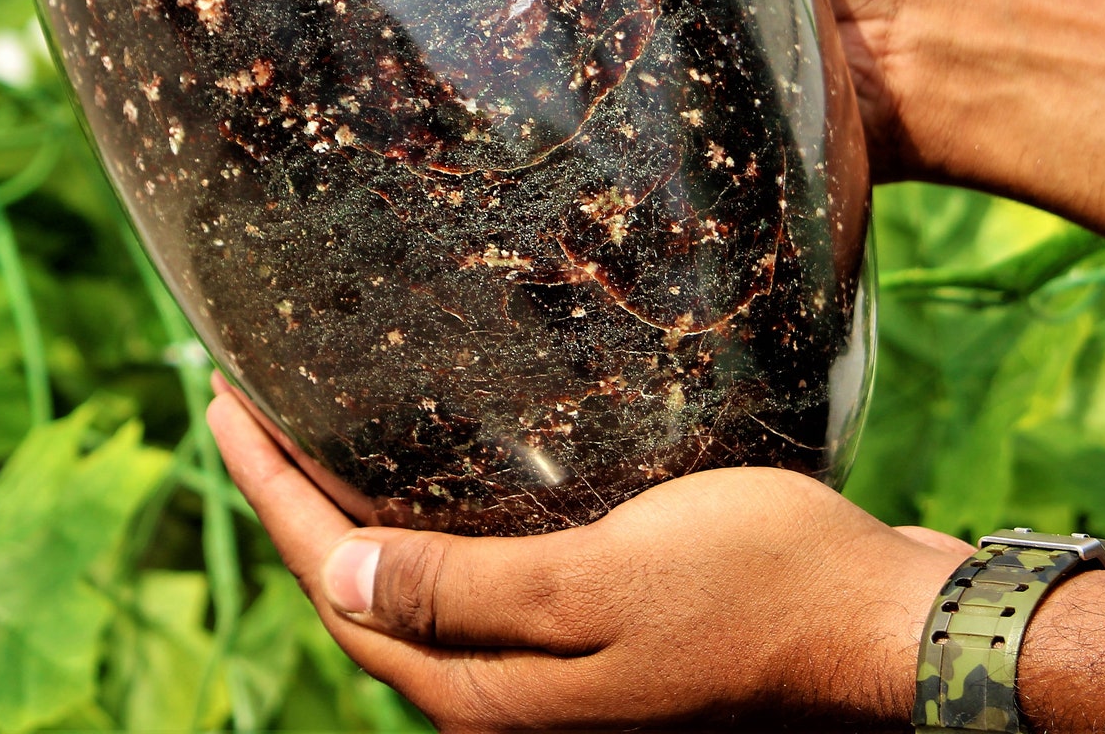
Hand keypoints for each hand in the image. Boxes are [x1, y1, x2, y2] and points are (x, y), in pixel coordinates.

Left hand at [208, 376, 967, 730]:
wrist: (884, 631)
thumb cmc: (756, 587)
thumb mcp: (600, 585)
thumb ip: (465, 591)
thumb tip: (333, 583)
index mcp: (491, 694)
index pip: (337, 589)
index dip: (271, 496)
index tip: (220, 407)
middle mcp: (509, 698)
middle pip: (363, 599)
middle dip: (296, 505)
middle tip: (251, 412)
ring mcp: (554, 677)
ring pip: (418, 595)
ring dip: (358, 519)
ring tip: (319, 439)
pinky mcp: (596, 641)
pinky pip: (478, 586)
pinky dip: (433, 532)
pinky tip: (438, 482)